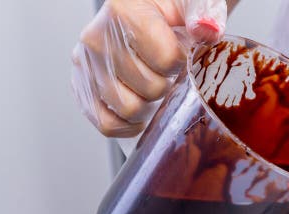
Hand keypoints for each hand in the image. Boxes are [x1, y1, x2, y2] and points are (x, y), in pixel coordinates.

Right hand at [71, 0, 227, 136]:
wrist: (151, 12)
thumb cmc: (171, 8)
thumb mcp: (194, 1)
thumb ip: (203, 11)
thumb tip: (206, 29)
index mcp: (122, 12)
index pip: (166, 59)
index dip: (182, 63)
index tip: (181, 53)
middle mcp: (96, 38)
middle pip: (150, 88)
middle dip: (168, 84)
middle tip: (168, 72)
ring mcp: (86, 65)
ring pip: (129, 110)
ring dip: (150, 106)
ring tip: (155, 86)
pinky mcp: (82, 88)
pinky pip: (107, 123)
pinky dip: (128, 125)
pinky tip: (142, 111)